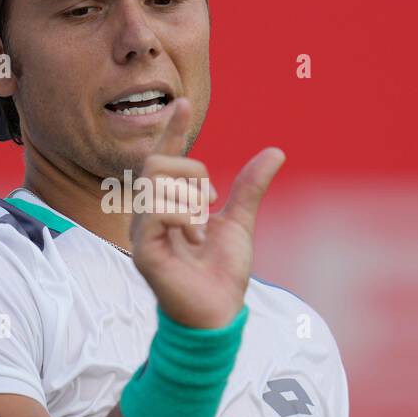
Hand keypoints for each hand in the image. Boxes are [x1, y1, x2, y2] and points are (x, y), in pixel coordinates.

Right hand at [130, 97, 284, 329]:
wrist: (219, 314)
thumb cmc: (222, 275)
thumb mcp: (240, 222)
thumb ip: (249, 188)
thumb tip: (275, 152)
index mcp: (167, 207)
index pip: (164, 158)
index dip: (173, 130)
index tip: (183, 102)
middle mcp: (148, 216)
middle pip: (159, 163)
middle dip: (192, 172)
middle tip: (211, 202)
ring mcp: (142, 233)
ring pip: (156, 183)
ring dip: (189, 199)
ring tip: (201, 229)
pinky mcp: (143, 251)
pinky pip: (155, 212)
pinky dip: (182, 216)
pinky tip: (194, 237)